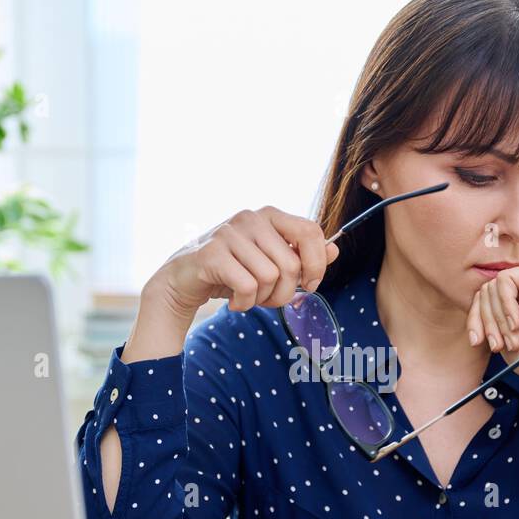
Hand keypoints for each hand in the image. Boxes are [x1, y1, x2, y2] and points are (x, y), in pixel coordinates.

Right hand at [154, 206, 339, 316]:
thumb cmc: (232, 271)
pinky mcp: (212, 253)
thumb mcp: (271, 264)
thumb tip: (333, 250)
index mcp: (270, 216)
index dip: (317, 264)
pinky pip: (247, 286)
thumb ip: (302, 257)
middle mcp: (251, 218)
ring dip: (262, 300)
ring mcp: (230, 233)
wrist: (184, 281)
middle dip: (285, 292)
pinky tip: (235, 302)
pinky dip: (244, 303)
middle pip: (291, 264)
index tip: (309, 284)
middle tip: (269, 299)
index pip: (310, 232)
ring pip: (270, 277)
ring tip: (249, 298)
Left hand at [466, 261, 518, 383]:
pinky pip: (504, 280)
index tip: (477, 342)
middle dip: (486, 322)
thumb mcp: (501, 334)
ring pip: (492, 287)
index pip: (485, 297)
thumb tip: (474, 300)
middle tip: (497, 345)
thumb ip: (490, 314)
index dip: (476, 320)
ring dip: (497, 318)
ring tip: (511, 339)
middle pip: (486, 292)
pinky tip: (517, 323)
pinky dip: (505, 304)